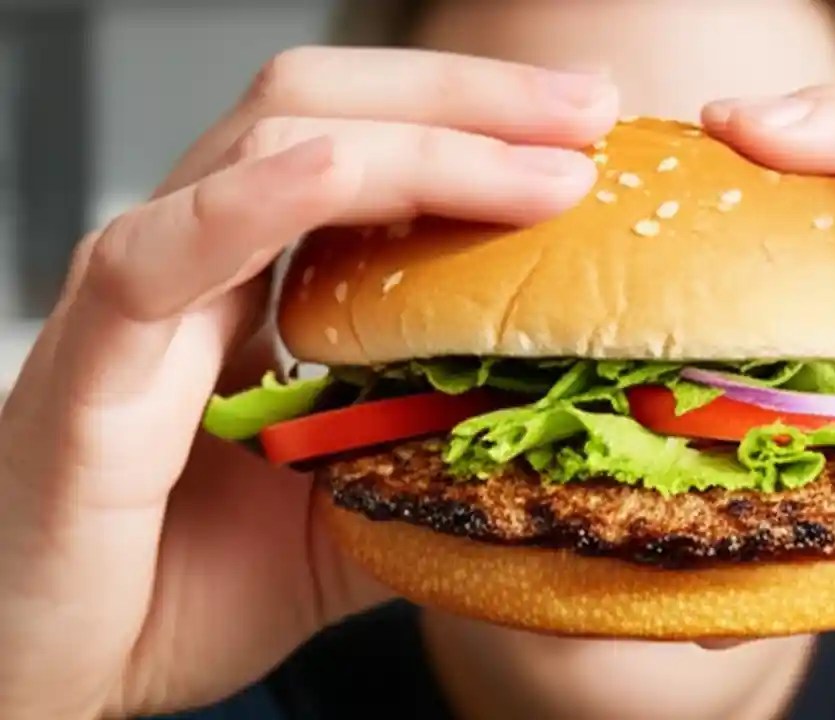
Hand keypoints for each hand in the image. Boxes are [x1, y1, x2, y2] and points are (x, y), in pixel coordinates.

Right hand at [0, 47, 616, 718]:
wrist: (61, 671)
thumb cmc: (187, 585)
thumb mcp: (358, 506)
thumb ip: (439, 457)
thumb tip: (563, 448)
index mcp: (265, 277)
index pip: (373, 147)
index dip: (482, 121)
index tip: (593, 128)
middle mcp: (205, 255)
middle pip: (333, 108)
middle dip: (474, 98)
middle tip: (590, 108)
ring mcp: (148, 291)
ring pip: (273, 146)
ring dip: (422, 137)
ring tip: (544, 157)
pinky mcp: (97, 358)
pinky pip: (168, 251)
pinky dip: (260, 199)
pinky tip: (343, 174)